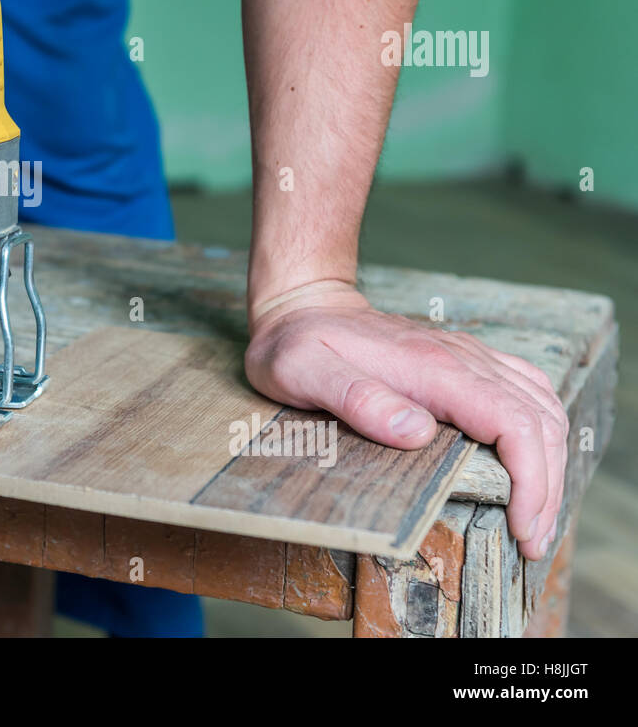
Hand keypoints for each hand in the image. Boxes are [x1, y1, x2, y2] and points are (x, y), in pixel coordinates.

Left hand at [244, 281, 567, 559]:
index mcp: (433, 367)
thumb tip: (417, 433)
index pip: (513, 422)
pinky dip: (542, 431)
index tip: (523, 524)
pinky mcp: (464, 360)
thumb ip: (359, 400)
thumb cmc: (297, 344)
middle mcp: (462, 358)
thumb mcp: (306, 372)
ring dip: (550, 463)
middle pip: (539, 420)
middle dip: (547, 486)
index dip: (531, 478)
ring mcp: (467, 356)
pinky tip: (532, 462)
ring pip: (541, 406)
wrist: (303, 306)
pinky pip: (526, 389)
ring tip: (536, 516)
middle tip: (533, 541)